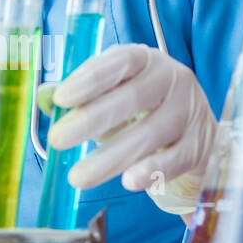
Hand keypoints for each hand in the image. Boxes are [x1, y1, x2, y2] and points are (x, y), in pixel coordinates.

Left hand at [46, 44, 216, 215]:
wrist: (194, 137)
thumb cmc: (141, 112)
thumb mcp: (109, 98)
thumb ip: (77, 95)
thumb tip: (44, 96)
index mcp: (146, 61)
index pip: (121, 61)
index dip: (91, 78)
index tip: (61, 98)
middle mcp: (173, 80)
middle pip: (134, 97)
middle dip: (92, 119)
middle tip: (57, 139)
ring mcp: (190, 113)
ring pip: (150, 134)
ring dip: (111, 156)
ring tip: (78, 177)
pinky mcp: (199, 146)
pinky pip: (175, 159)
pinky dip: (152, 170)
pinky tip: (129, 181)